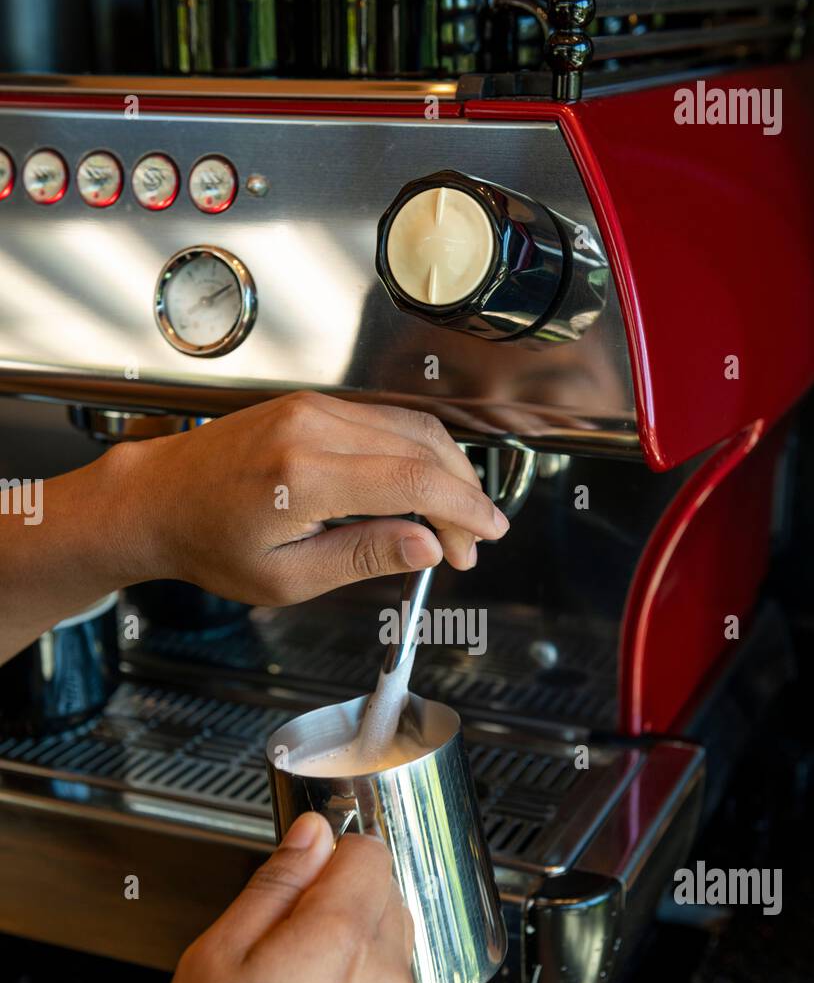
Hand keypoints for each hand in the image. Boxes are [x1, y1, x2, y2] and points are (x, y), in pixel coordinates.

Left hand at [110, 392, 508, 605]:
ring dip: (444, 472)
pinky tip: (421, 491)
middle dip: (461, 496)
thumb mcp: (286, 578)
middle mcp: (311, 428)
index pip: (414, 480)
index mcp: (303, 476)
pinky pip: (384, 421)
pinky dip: (416, 453)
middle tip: (470, 544)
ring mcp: (311, 408)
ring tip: (450, 523)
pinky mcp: (311, 405)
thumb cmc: (208, 543)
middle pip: (423, 447)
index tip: (486, 536)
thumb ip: (363, 558)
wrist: (157, 500)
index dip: (464, 509)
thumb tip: (427, 546)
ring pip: (410, 427)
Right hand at [150, 812, 413, 982]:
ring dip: (339, 931)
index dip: (321, 850)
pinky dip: (346, 972)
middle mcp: (383, 965)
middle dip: (331, 889)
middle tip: (269, 930)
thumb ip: (273, 885)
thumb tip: (308, 835)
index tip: (287, 872)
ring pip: (383, 928)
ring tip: (278, 974)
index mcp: (343, 934)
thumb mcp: (217, 959)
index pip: (366, 846)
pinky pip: (378, 974)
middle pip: (380, 885)